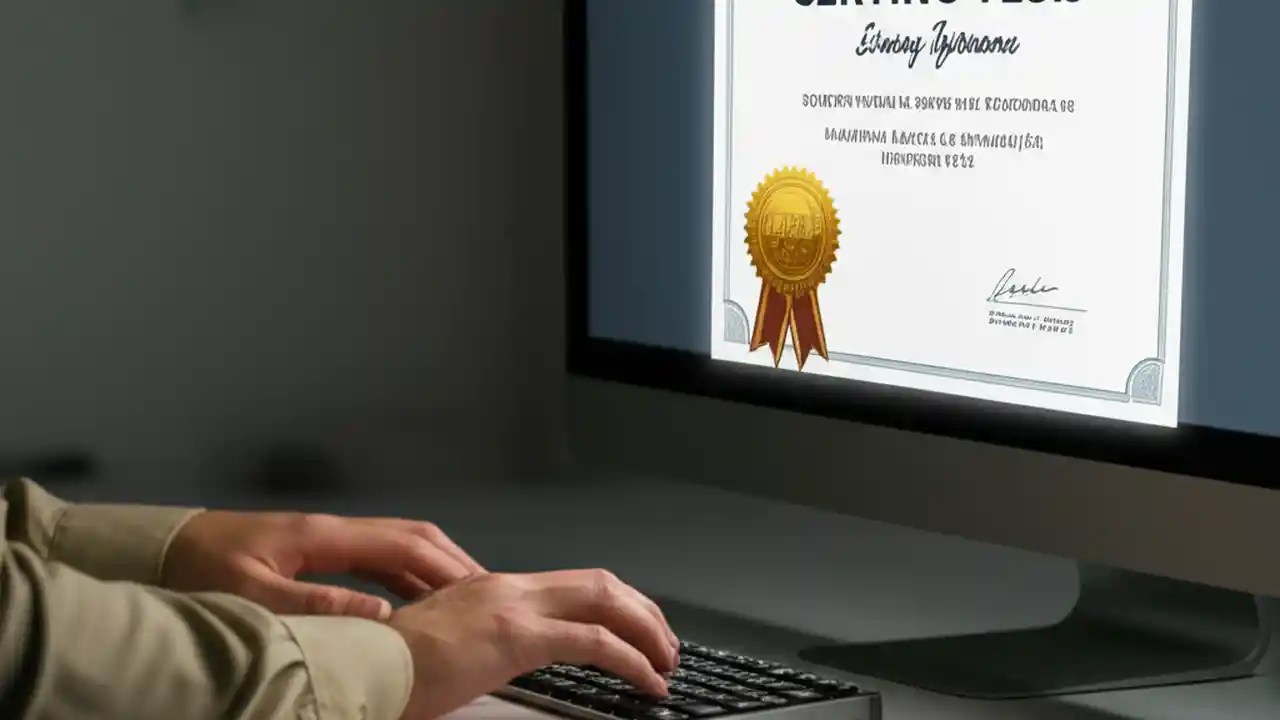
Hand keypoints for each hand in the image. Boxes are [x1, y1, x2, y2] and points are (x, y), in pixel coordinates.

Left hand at [162, 510, 484, 619]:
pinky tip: (412, 602)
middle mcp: (331, 530)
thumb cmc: (196, 570)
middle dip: (451, 563)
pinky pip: (374, 560)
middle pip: (410, 537)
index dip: (445, 569)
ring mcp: (324, 538)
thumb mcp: (255, 595)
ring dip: (431, 569)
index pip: (403, 547)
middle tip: (485, 594)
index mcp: (324, 536)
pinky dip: (403, 577)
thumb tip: (382, 617)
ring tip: (461, 600)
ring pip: (396, 546)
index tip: (477, 593)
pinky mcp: (313, 551)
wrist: (157, 550)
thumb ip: (318, 605)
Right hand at [390, 569, 679, 719]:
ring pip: (606, 603)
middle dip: (643, 612)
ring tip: (664, 663)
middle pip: (601, 584)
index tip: (637, 630)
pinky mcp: (516, 636)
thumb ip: (485, 646)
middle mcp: (508, 587)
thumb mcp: (449, 649)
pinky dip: (631, 661)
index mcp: (491, 589)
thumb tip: (506, 661)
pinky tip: (646, 681)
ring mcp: (513, 606)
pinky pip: (595, 643)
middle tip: (665, 645)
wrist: (359, 667)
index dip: (617, 604)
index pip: (573, 583)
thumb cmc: (390, 669)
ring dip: (646, 632)